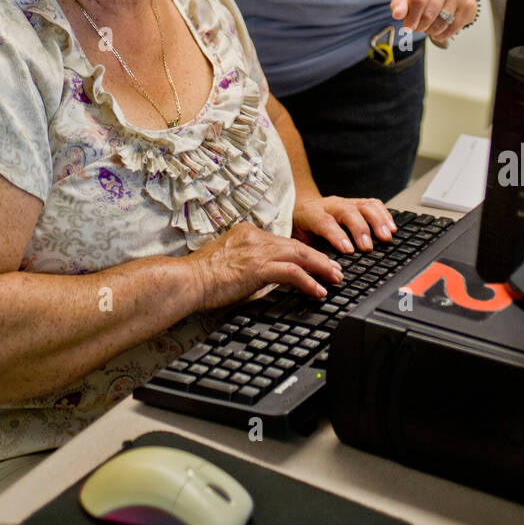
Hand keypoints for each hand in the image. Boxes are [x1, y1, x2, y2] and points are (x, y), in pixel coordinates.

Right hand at [187, 221, 342, 311]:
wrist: (187, 280)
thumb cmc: (201, 277)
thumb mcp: (228, 263)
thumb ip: (248, 264)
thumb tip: (261, 277)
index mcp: (247, 233)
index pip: (283, 241)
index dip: (303, 252)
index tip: (315, 262)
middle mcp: (255, 237)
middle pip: (296, 245)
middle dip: (319, 258)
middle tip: (336, 270)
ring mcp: (257, 250)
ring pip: (300, 255)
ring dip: (321, 268)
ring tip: (334, 279)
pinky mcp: (258, 267)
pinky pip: (292, 273)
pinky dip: (309, 282)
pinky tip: (318, 291)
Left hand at [293, 195, 396, 253]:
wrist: (302, 208)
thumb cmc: (302, 229)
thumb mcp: (298, 240)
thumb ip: (309, 252)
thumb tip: (322, 270)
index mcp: (311, 214)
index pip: (324, 222)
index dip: (337, 235)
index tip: (348, 250)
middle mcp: (330, 205)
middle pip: (347, 211)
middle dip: (360, 229)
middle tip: (368, 247)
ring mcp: (345, 202)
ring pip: (363, 205)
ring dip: (377, 221)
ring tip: (386, 237)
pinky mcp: (357, 203)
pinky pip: (373, 204)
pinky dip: (384, 215)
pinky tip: (391, 227)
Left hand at [390, 0, 476, 44]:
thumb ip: (399, 3)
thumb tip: (397, 14)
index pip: (417, 0)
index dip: (411, 18)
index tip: (408, 25)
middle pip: (429, 14)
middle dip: (420, 26)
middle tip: (417, 26)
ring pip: (442, 24)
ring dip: (431, 31)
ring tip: (428, 25)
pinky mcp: (469, 6)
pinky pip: (453, 29)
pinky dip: (442, 34)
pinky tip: (438, 28)